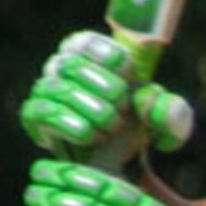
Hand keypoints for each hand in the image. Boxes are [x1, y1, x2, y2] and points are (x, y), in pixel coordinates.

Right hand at [19, 31, 194, 159]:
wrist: (113, 164)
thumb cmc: (133, 129)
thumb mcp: (160, 121)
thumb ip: (170, 111)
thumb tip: (153, 100)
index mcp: (91, 57)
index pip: (86, 42)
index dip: (104, 53)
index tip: (127, 70)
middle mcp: (63, 69)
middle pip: (72, 64)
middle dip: (103, 86)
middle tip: (123, 107)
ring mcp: (47, 91)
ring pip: (58, 89)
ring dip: (90, 109)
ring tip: (111, 127)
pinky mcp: (35, 116)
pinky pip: (43, 113)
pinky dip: (70, 125)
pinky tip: (90, 136)